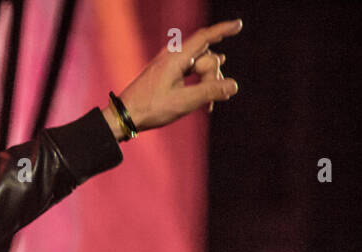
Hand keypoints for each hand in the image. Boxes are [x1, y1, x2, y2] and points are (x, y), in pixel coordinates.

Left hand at [104, 19, 241, 138]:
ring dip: (207, 82)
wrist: (124, 116)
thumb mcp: (183, 102)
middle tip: (209, 103)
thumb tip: (234, 86)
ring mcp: (168, 64)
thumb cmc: (150, 108)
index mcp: (175, 58)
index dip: (223, 30)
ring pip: (199, 65)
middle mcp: (172, 56)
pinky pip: (190, 70)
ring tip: (208, 106)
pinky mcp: (166, 73)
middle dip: (213, 76)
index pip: (204, 37)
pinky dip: (199, 81)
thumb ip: (210, 92)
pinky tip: (209, 82)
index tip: (238, 25)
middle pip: (206, 57)